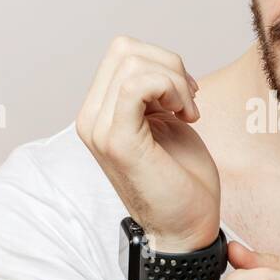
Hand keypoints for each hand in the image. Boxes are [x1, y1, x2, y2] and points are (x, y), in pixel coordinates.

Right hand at [75, 36, 219, 250]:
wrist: (186, 229)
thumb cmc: (181, 180)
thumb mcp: (164, 121)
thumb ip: (153, 91)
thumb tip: (158, 62)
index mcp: (99, 112)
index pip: (121, 51)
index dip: (162, 62)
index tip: (185, 94)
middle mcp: (91, 119)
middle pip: (125, 49)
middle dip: (170, 66)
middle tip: (188, 102)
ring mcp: (99, 130)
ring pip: (133, 62)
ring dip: (175, 81)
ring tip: (187, 113)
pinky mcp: (118, 141)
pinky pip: (138, 85)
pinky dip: (170, 89)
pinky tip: (185, 116)